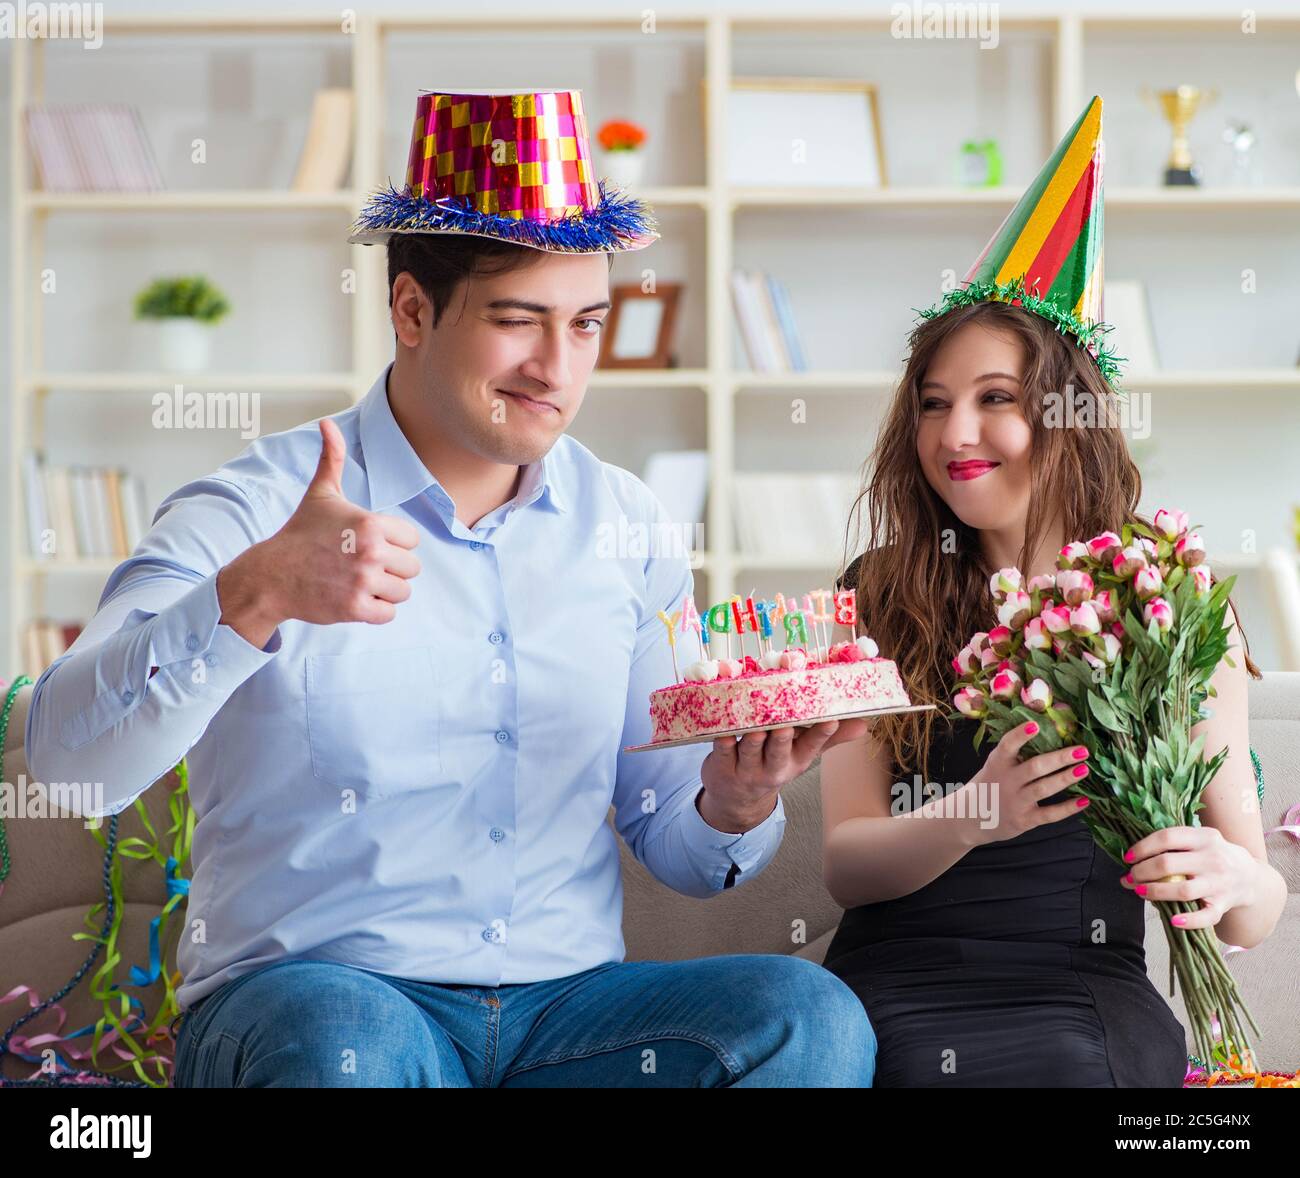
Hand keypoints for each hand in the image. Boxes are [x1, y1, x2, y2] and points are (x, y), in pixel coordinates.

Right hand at [217, 418, 421, 643]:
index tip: (367, 544)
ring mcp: (363, 581)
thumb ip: (331, 458)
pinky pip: (388, 614)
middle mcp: (370, 552)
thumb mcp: (320, 494)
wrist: (271, 575)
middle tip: (360, 566)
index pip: (412, 540)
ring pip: (403, 592)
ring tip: (357, 581)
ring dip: (384, 591)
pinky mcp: (355, 608)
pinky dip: (376, 611)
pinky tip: (355, 598)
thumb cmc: (300, 534)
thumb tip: (327, 422)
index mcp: (370, 523)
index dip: (393, 544)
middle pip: (412, 568)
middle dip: (391, 569)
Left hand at [698, 717, 869, 832]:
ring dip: (753, 737)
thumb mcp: (801, 755)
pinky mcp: (721, 765)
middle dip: (783, 738)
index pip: (812, 746)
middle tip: (787, 725)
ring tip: (757, 726)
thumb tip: (863, 724)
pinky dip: (722, 741)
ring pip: (750, 749)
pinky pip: (722, 751)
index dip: (822, 734)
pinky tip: (724, 731)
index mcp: (795, 761)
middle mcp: (773, 766)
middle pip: (779, 750)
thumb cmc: (771, 765)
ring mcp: (746, 768)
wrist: (735, 798)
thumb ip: (828, 738)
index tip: (831, 719)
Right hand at [963, 720, 1092, 846]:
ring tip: (1084, 769)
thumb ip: (1014, 754)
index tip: (1036, 725)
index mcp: (997, 763)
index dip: (1020, 735)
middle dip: (1060, 758)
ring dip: (1066, 778)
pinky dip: (1068, 808)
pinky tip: (1084, 801)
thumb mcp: (994, 766)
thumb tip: (1045, 732)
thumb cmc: (989, 785)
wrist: (970, 818)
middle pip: (1035, 768)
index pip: (1007, 746)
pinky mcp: (1024, 820)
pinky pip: (1049, 814)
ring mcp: (1015, 802)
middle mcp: (1006, 781)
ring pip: (1044, 789)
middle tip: (1082, 751)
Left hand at [1120, 826, 1260, 929]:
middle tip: (1130, 877)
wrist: (1251, 877)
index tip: (1128, 857)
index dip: (1142, 848)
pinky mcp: (1224, 905)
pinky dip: (1189, 920)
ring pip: (1182, 890)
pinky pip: (1206, 916)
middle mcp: (1213, 859)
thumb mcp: (1201, 839)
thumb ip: (1175, 842)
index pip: (1167, 838)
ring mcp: (1220, 883)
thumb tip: (1134, 854)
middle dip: (1142, 872)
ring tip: (1139, 891)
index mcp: (1204, 837)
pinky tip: (1173, 920)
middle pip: (1168, 864)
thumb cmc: (1215, 855)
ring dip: (1155, 892)